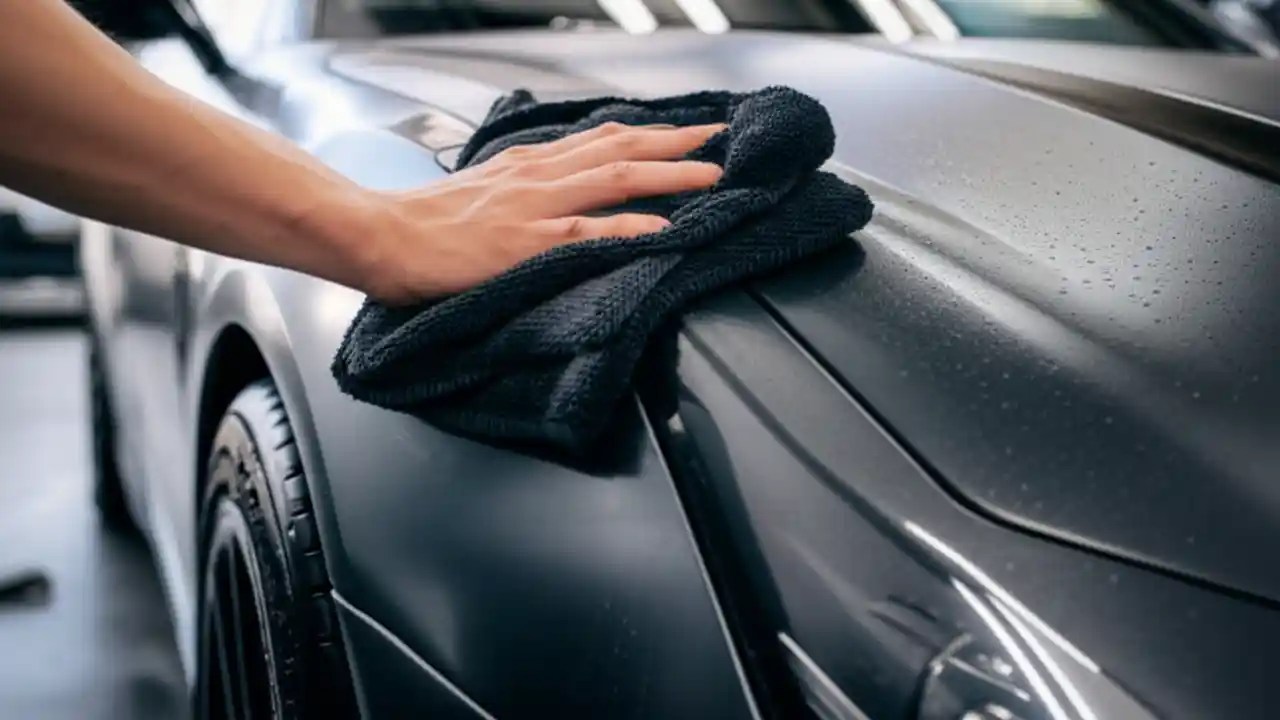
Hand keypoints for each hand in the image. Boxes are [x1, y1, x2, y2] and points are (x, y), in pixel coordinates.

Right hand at [347, 121, 725, 304]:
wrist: (382, 236)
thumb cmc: (427, 221)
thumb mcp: (484, 188)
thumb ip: (525, 185)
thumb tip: (561, 186)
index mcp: (529, 164)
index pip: (601, 139)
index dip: (650, 133)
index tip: (687, 131)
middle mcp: (539, 175)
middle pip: (620, 149)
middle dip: (675, 143)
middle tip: (719, 140)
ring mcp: (534, 207)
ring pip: (615, 180)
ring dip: (669, 175)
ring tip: (711, 177)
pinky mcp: (524, 243)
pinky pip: (586, 233)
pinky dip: (629, 229)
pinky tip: (662, 230)